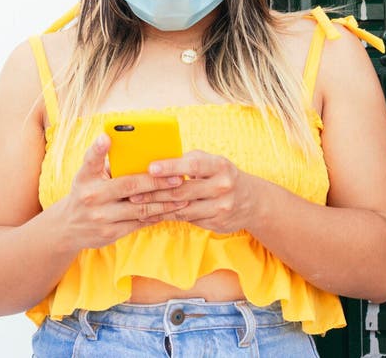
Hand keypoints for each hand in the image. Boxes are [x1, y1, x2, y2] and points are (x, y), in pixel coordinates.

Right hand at [62, 134, 189, 250]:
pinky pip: (139, 222)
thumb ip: (105, 163)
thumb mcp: (88, 175)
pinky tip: (170, 210)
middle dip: (157, 181)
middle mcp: (92, 196)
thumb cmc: (86, 192)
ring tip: (182, 196)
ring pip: (139, 207)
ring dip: (163, 202)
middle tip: (178, 177)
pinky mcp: (110, 233)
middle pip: (129, 185)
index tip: (106, 137)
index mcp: (85, 177)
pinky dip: (156, 215)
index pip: (91, 160)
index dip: (98, 148)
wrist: (69, 227)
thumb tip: (133, 147)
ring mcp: (101, 216)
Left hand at [133, 150, 258, 233]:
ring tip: (137, 204)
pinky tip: (152, 214)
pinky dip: (168, 216)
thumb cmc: (222, 175)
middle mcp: (222, 187)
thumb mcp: (213, 163)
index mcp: (220, 166)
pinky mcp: (216, 223)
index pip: (194, 165)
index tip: (151, 167)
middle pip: (184, 190)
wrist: (251, 201)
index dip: (172, 166)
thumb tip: (161, 162)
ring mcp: (220, 207)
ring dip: (158, 206)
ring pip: (183, 208)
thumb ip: (191, 161)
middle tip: (134, 191)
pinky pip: (187, 220)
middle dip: (156, 191)